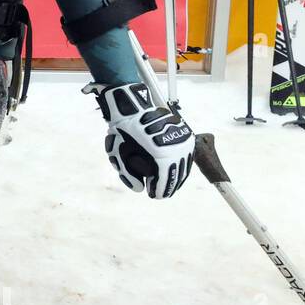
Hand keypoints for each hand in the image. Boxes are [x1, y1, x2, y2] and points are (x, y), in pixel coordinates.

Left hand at [88, 81, 193, 198]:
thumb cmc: (123, 131)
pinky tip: (175, 172)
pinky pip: (186, 154)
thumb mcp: (118, 153)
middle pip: (177, 172)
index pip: (166, 176)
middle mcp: (177, 145)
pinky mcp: (185, 133)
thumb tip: (139, 189)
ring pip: (185, 164)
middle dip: (170, 186)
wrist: (132, 107)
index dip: (162, 189)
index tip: (154, 196)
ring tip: (169, 187)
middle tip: (162, 194)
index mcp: (162, 151)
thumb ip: (127, 173)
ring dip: (178, 177)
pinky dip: (181, 165)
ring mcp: (183, 138)